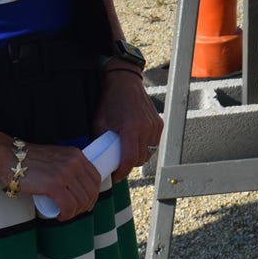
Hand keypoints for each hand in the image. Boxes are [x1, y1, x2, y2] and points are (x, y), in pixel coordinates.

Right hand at [14, 141, 104, 220]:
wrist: (10, 157)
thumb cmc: (31, 161)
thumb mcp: (57, 157)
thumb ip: (68, 164)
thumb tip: (76, 184)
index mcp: (77, 155)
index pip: (96, 178)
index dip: (94, 194)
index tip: (86, 203)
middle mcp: (75, 163)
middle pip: (91, 191)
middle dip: (86, 205)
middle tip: (75, 212)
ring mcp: (65, 173)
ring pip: (81, 200)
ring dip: (75, 212)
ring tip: (66, 215)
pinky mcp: (54, 185)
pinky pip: (69, 205)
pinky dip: (67, 215)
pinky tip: (61, 217)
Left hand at [92, 66, 162, 181]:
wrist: (125, 81)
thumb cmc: (110, 101)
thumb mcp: (99, 122)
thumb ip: (102, 142)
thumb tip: (99, 160)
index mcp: (131, 128)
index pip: (130, 160)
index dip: (122, 172)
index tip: (115, 176)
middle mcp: (146, 128)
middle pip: (141, 159)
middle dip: (129, 164)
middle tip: (118, 163)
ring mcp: (155, 125)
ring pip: (149, 152)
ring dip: (139, 156)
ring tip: (127, 152)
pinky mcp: (159, 123)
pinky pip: (154, 143)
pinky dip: (146, 146)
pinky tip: (136, 142)